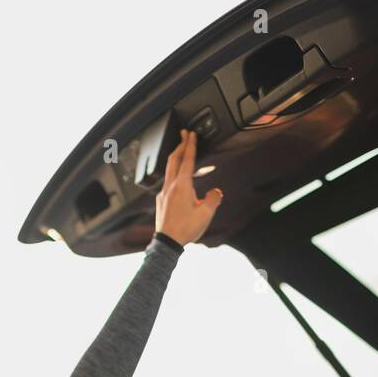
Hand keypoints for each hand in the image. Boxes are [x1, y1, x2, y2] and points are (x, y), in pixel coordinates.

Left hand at [155, 128, 222, 245]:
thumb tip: (216, 191)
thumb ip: (213, 199)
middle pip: (174, 160)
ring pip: (169, 170)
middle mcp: (170, 186)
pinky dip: (173, 173)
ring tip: (180, 152)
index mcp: (182, 186)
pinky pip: (167, 181)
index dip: (190, 145)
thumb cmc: (185, 229)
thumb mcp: (205, 215)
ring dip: (175, 158)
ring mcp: (163, 193)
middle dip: (180, 145)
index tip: (191, 134)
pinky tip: (177, 178)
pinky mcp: (161, 200)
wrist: (167, 242)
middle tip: (184, 134)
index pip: (187, 160)